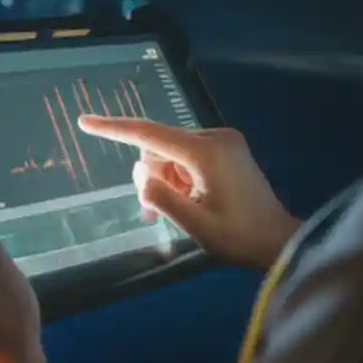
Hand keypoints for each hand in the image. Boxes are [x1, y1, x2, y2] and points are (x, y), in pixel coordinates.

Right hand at [78, 116, 300, 269]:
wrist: (278, 241)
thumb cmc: (239, 238)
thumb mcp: (195, 225)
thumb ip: (161, 197)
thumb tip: (140, 176)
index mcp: (206, 152)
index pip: (150, 134)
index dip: (114, 128)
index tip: (84, 121)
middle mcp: (215, 137)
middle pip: (159, 147)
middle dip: (152, 177)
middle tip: (158, 214)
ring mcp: (223, 141)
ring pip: (171, 153)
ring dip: (166, 180)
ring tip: (180, 211)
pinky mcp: (227, 149)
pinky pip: (187, 156)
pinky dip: (179, 177)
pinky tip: (189, 201)